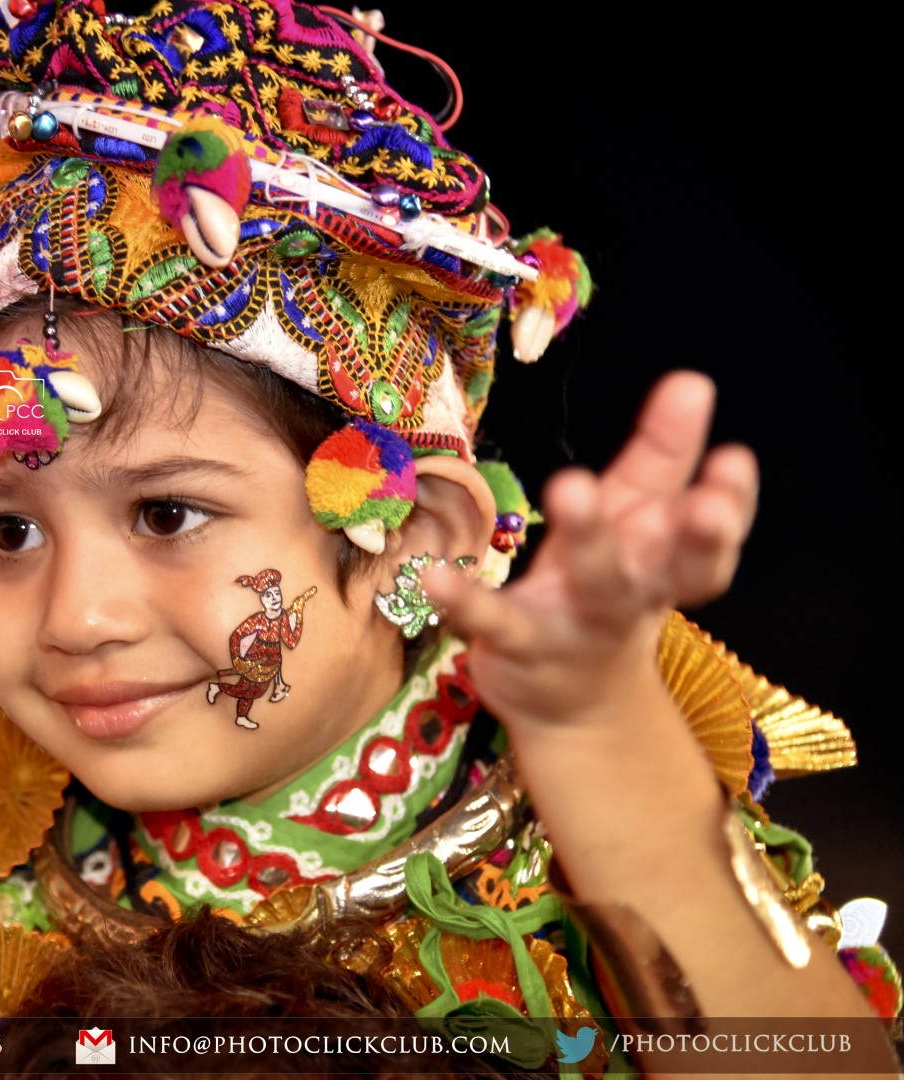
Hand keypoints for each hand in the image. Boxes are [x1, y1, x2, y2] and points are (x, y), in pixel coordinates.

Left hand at [424, 372, 759, 726]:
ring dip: (590, 536)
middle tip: (698, 499)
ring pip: (594, 587)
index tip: (734, 459)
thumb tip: (692, 381)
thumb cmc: (609, 592)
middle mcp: (632, 596)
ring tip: (570, 484)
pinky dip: (465, 601)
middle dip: (692, 533)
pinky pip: (492, 623)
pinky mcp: (517, 646)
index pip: (708, 538)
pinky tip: (435, 573)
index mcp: (666, 565)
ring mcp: (576, 626)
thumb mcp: (635, 526)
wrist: (576, 706)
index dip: (730, 505)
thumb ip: (660, 458)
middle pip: (672, 566)